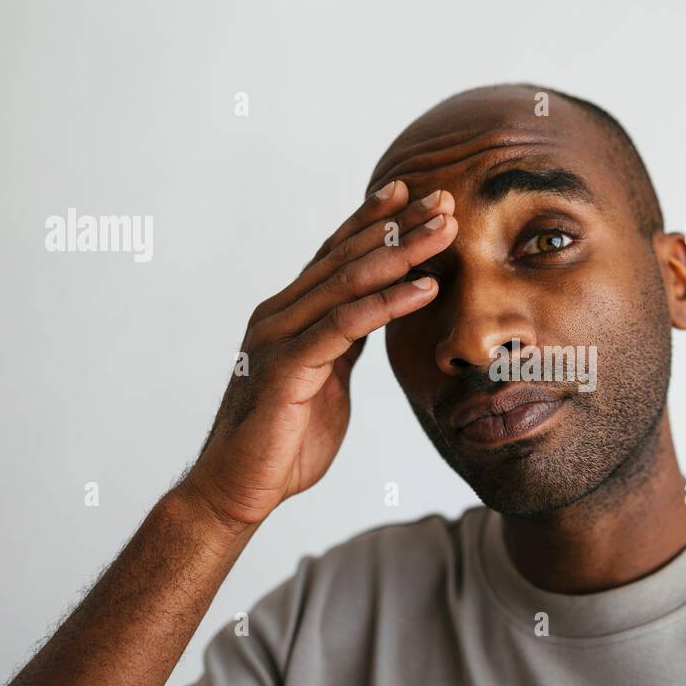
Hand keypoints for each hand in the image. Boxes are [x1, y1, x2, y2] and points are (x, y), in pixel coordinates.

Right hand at [181, 181, 455, 527]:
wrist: (239, 490)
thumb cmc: (284, 439)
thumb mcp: (328, 378)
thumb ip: (345, 341)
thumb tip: (377, 314)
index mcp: (289, 314)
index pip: (337, 255)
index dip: (375, 221)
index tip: (415, 195)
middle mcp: (280, 314)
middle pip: (347, 256)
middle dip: (400, 226)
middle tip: (444, 199)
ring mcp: (279, 337)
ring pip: (348, 281)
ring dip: (403, 253)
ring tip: (446, 231)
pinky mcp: (286, 367)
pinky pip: (345, 326)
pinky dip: (388, 303)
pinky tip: (425, 289)